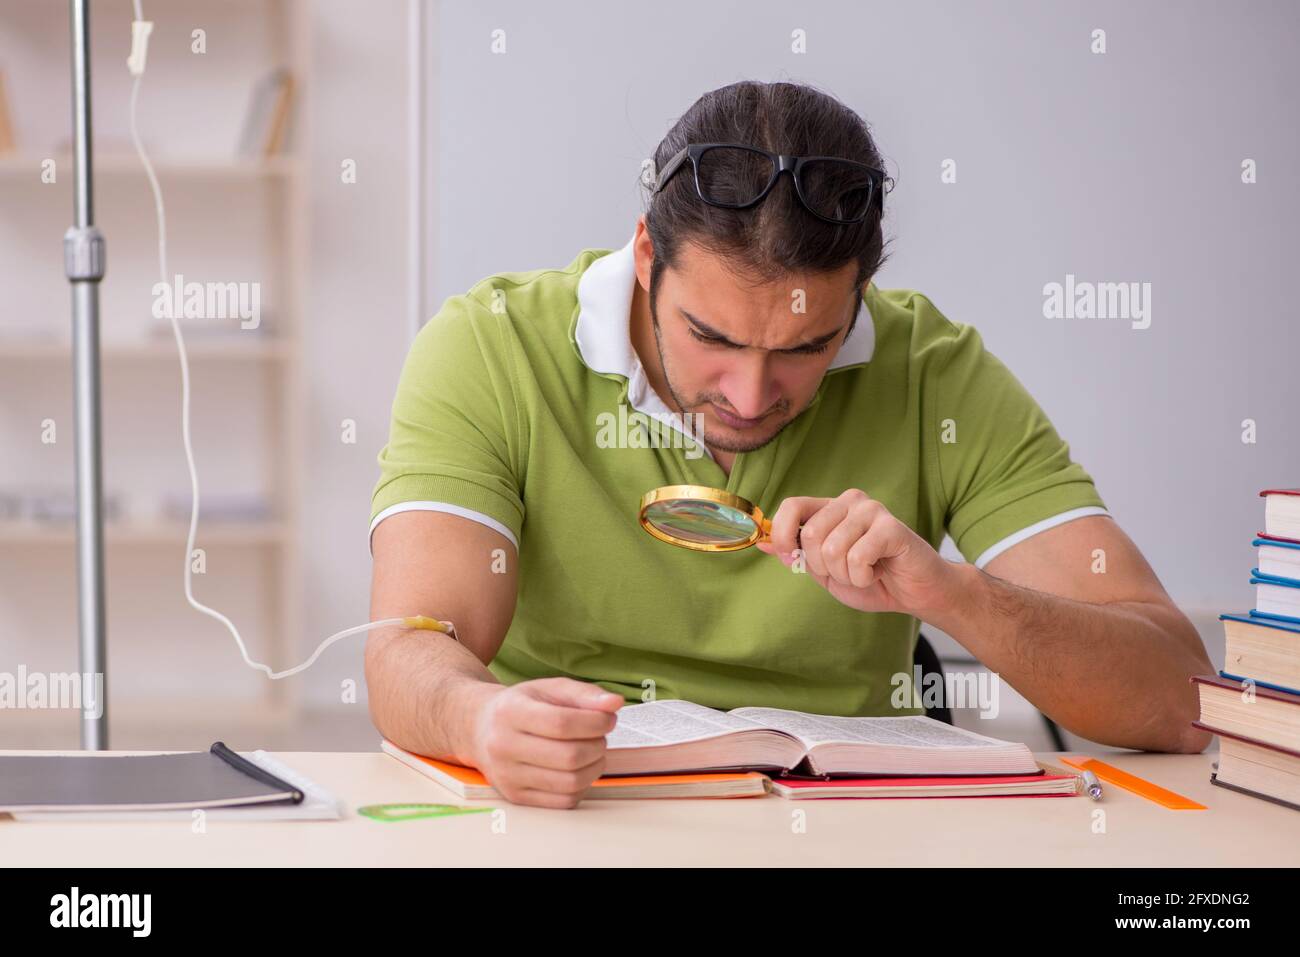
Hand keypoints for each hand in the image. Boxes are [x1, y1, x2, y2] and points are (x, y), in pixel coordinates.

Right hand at [467, 677, 623, 808]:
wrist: (480, 729)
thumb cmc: (523, 706)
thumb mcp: (549, 689)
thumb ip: (584, 694)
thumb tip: (615, 704)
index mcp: (510, 712)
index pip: (562, 723)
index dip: (595, 722)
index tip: (608, 718)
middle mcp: (503, 746)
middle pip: (569, 756)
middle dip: (598, 745)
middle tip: (601, 735)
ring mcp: (507, 776)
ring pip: (570, 781)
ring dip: (595, 766)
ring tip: (592, 750)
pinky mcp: (516, 797)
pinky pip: (564, 800)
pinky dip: (583, 785)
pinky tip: (580, 768)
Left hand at [756, 489, 961, 617]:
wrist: (915, 593)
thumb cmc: (872, 580)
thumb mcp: (824, 571)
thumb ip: (797, 553)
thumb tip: (762, 541)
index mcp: (831, 508)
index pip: (792, 505)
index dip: (784, 533)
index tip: (793, 557)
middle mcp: (850, 502)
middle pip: (810, 534)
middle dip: (823, 567)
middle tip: (847, 571)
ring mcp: (872, 511)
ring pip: (832, 550)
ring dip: (846, 575)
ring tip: (865, 572)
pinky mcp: (891, 527)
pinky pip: (857, 558)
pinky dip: (863, 577)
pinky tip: (878, 572)